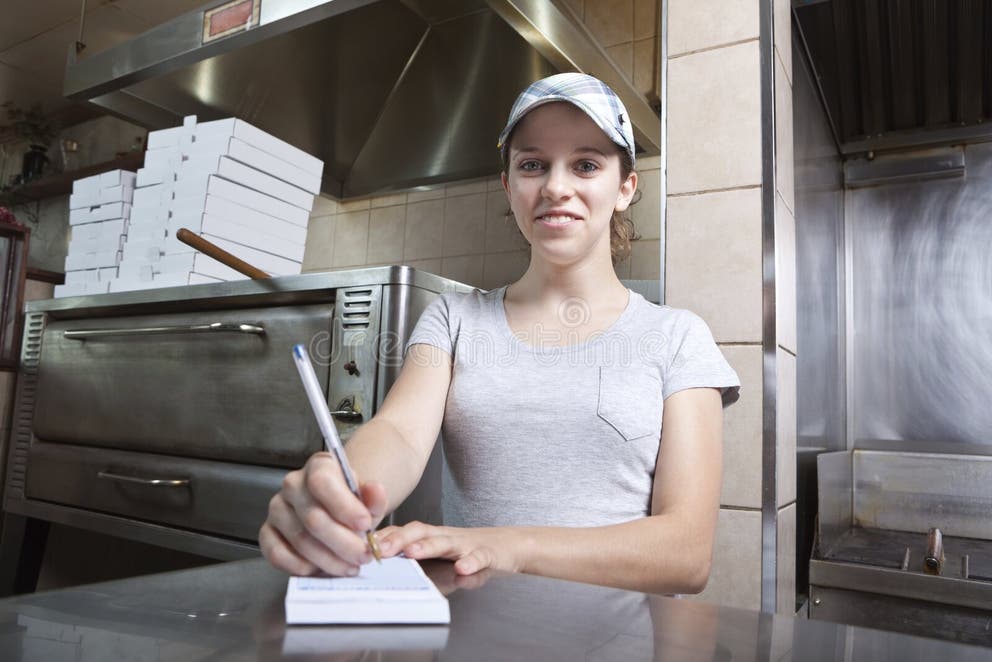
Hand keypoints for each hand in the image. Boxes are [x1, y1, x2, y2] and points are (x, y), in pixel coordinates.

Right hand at [259, 452, 387, 576]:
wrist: (334, 512)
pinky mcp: (267, 532)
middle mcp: (293, 484)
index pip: (323, 483)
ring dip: (328, 559)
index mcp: (319, 466)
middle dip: (343, 542)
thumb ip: (374, 497)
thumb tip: (375, 490)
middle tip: (363, 555)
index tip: (365, 525)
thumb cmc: (350, 505)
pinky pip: (277, 554)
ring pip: (300, 540)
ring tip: (349, 565)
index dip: (344, 507)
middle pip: (313, 518)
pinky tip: (320, 568)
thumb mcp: (368, 499)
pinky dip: (301, 566)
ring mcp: (277, 508)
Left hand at [376, 522, 524, 576]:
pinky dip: (471, 563)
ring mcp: (466, 544)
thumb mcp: (438, 553)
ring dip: (427, 546)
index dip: (382, 537)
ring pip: (445, 542)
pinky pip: (479, 557)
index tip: (359, 545)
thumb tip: (379, 567)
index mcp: (430, 537)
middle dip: (397, 539)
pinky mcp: (488, 554)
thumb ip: (414, 558)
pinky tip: (463, 569)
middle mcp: (445, 536)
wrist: (507, 545)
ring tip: (412, 552)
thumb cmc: (466, 551)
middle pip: (418, 531)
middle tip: (379, 550)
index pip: (401, 532)